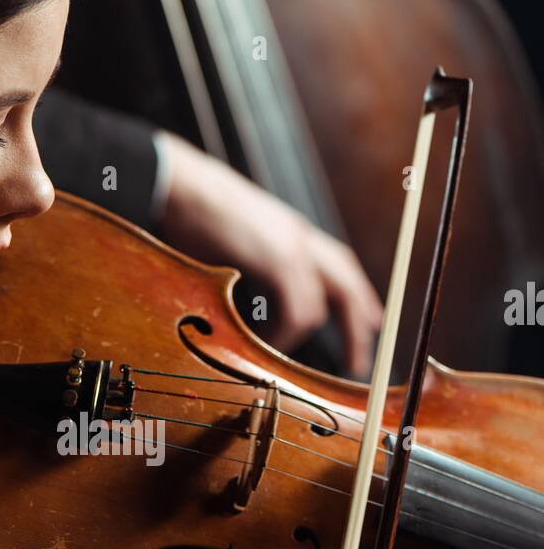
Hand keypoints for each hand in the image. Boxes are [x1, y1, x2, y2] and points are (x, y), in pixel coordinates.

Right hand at [158, 131, 382, 376]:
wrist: (178, 185)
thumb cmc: (191, 210)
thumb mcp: (231, 238)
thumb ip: (248, 264)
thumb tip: (238, 294)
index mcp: (289, 231)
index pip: (339, 265)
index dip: (358, 296)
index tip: (370, 323)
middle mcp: (299, 238)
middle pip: (346, 286)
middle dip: (357, 327)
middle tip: (358, 363)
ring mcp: (292, 248)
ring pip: (315, 309)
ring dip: (296, 339)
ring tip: (277, 358)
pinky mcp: (278, 261)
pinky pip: (295, 312)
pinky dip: (280, 335)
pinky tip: (260, 342)